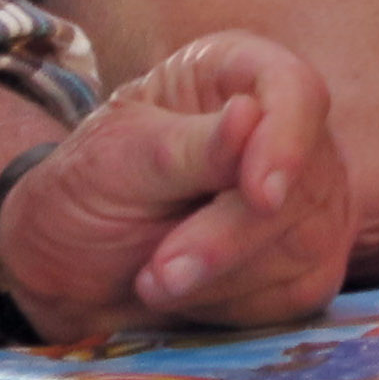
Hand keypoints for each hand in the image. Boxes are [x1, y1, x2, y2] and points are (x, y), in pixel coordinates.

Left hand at [0, 31, 353, 338]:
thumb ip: (187, 146)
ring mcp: (308, 200)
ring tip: (153, 279)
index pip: (296, 92)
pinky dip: (234, 304)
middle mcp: (286, 132)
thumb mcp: (116, 159)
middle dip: (230, 236)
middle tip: (159, 272)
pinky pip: (298, 291)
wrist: (70, 272)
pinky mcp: (308, 263)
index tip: (259, 195)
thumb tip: (249, 116)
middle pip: (305, 180)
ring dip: (221, 277)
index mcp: (238, 75)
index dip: (286, 140)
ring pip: (306, 243)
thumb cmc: (87, 193)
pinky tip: (188, 294)